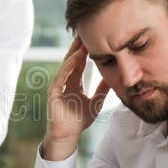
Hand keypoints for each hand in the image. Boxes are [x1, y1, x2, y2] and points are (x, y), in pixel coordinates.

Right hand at [42, 37, 109, 160]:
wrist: (68, 135)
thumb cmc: (79, 120)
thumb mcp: (96, 101)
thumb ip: (102, 89)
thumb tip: (113, 77)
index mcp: (73, 83)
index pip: (79, 63)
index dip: (85, 51)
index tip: (93, 39)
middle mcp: (65, 81)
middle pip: (72, 60)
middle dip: (78, 47)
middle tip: (86, 32)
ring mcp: (58, 85)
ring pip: (66, 65)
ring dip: (74, 53)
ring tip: (82, 41)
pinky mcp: (53, 92)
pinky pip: (61, 76)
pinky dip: (68, 66)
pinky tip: (75, 58)